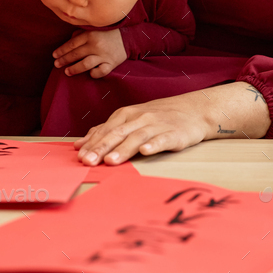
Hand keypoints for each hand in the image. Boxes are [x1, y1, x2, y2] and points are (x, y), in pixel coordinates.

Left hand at [52, 28, 126, 77]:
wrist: (129, 38)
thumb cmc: (108, 34)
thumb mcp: (94, 30)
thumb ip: (81, 34)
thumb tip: (69, 40)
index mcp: (90, 35)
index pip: (72, 44)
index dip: (61, 50)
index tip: (54, 55)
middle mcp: (96, 45)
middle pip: (76, 54)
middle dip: (64, 60)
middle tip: (56, 65)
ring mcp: (104, 55)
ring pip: (86, 64)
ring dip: (75, 68)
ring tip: (67, 72)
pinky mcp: (111, 63)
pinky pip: (100, 71)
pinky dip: (94, 74)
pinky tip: (90, 74)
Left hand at [73, 91, 213, 164]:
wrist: (193, 110)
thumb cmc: (158, 117)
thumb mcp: (131, 119)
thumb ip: (107, 131)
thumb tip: (81, 145)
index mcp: (127, 115)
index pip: (106, 129)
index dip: (92, 143)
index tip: (79, 157)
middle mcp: (140, 118)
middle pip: (118, 133)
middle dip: (102, 147)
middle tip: (88, 161)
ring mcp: (157, 125)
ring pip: (137, 137)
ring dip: (123, 149)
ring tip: (111, 161)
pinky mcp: (174, 134)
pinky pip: (162, 139)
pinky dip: (153, 144)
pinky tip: (145, 152)